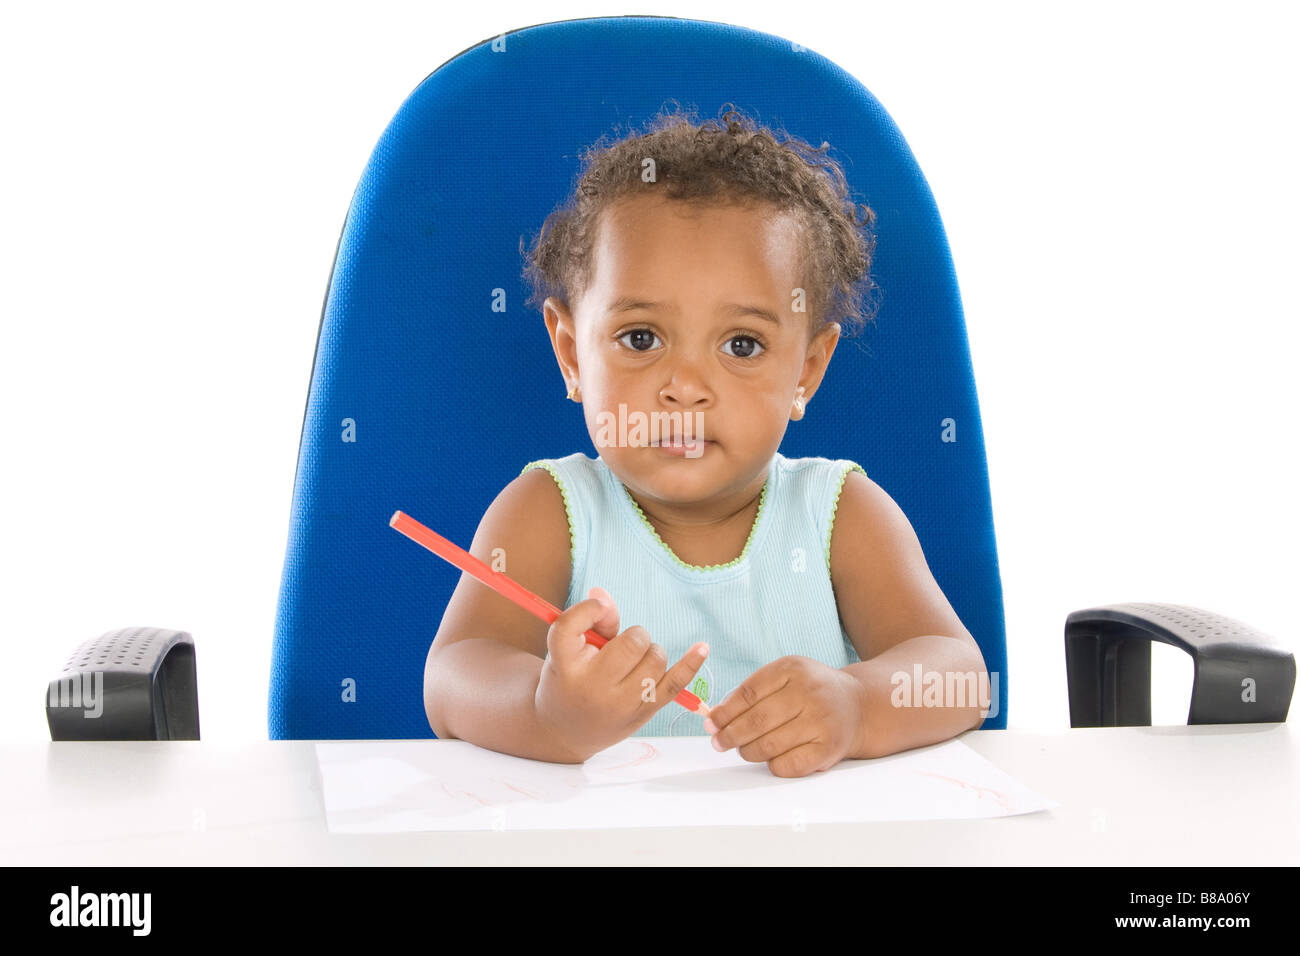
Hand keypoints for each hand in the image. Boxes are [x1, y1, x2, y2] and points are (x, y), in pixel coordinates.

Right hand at [535, 586, 708, 760]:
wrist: (565, 730)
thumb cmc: (568, 678)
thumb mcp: (569, 650)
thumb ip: (589, 621)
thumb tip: (603, 597)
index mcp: (565, 665)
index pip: (572, 625)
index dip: (590, 609)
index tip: (599, 606)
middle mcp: (592, 686)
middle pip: (631, 643)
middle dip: (633, 636)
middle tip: (621, 647)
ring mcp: (620, 704)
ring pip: (655, 659)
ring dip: (649, 652)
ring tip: (632, 663)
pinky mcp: (643, 713)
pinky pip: (674, 684)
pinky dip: (690, 664)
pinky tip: (702, 648)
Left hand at [703, 656, 865, 776]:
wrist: (859, 706)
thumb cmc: (812, 691)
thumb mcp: (787, 676)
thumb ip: (753, 690)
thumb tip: (717, 715)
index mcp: (793, 669)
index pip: (749, 693)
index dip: (725, 712)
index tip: (711, 723)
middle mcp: (809, 693)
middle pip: (757, 720)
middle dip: (731, 735)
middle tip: (719, 742)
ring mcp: (820, 722)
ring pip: (769, 745)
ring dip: (748, 752)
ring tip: (743, 750)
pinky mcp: (828, 749)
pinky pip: (788, 765)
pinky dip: (772, 765)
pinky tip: (770, 758)